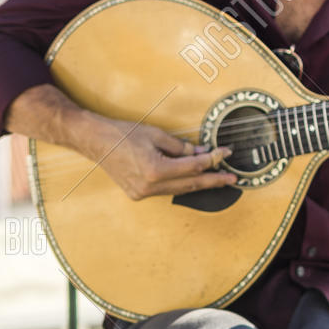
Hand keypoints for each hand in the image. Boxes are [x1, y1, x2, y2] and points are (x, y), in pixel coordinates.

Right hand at [88, 114, 236, 200]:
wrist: (96, 142)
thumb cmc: (123, 134)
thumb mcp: (157, 134)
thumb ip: (181, 147)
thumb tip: (201, 153)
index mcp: (155, 170)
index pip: (194, 167)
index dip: (213, 160)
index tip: (226, 153)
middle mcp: (149, 186)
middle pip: (190, 184)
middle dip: (213, 180)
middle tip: (232, 178)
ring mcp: (143, 193)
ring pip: (179, 190)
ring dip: (198, 183)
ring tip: (217, 178)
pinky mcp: (138, 194)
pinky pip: (166, 190)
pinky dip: (180, 184)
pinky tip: (192, 179)